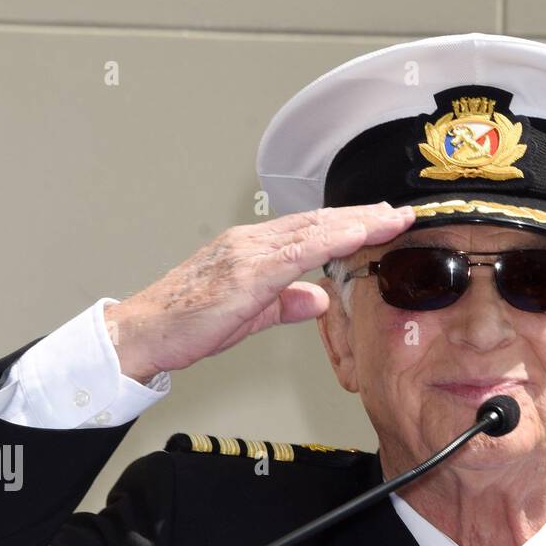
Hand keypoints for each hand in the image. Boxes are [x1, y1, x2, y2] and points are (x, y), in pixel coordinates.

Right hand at [104, 202, 415, 381]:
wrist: (145, 332)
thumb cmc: (187, 323)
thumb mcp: (249, 315)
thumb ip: (285, 304)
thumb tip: (319, 299)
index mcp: (252, 249)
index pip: (310, 230)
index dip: (349, 224)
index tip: (381, 222)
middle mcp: (251, 242)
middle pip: (318, 222)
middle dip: (362, 216)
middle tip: (400, 213)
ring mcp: (248, 254)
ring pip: (312, 230)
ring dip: (356, 223)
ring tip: (390, 219)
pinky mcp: (245, 273)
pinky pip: (295, 252)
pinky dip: (328, 240)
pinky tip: (355, 235)